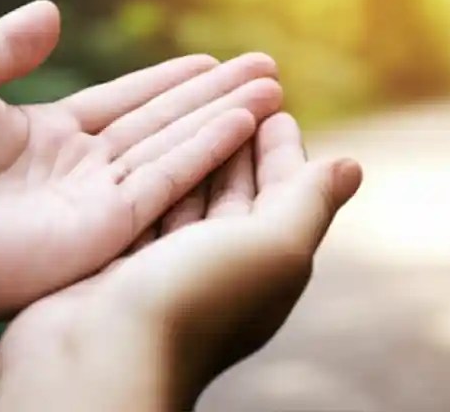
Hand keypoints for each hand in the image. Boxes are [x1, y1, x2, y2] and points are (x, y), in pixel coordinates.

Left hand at [0, 1, 283, 324]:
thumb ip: (6, 46)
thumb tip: (51, 13)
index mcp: (43, 137)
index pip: (124, 102)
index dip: (170, 80)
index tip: (213, 60)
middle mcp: (79, 170)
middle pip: (162, 124)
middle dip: (215, 96)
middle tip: (268, 69)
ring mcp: (95, 203)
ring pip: (176, 150)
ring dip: (226, 119)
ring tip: (273, 91)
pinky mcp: (106, 229)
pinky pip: (167, 181)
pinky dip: (207, 150)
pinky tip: (243, 121)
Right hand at [0, 113, 361, 411]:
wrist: (97, 361)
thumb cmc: (194, 301)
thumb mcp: (273, 247)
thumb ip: (309, 204)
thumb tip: (352, 166)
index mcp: (267, 264)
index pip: (284, 192)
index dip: (282, 148)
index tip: (277, 100)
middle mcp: (220, 267)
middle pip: (236, 191)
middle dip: (239, 140)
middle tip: (235, 88)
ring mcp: (167, 269)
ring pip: (188, 197)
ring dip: (194, 152)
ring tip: (191, 103)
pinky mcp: (118, 268)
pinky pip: (140, 211)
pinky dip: (147, 178)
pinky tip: (138, 148)